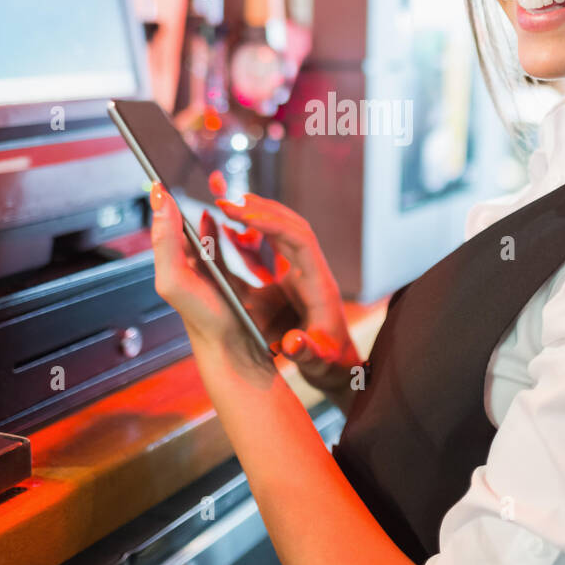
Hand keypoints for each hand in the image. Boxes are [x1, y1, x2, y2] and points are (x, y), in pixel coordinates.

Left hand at [148, 180, 272, 373]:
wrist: (237, 347)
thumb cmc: (203, 318)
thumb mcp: (174, 279)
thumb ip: (164, 240)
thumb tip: (159, 197)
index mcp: (171, 259)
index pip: (162, 217)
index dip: (160, 193)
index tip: (159, 168)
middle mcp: (185, 261)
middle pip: (177, 219)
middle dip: (178, 193)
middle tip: (177, 167)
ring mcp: (204, 266)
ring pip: (196, 228)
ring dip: (197, 207)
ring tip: (201, 185)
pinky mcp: (225, 273)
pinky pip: (218, 241)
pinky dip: (217, 227)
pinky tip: (217, 218)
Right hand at [201, 170, 362, 395]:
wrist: (338, 364)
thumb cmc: (329, 361)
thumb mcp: (318, 360)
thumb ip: (305, 351)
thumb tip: (292, 344)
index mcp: (319, 283)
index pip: (300, 239)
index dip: (273, 224)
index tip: (245, 214)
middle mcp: (312, 270)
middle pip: (290, 226)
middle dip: (260, 210)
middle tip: (227, 200)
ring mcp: (303, 271)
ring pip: (282, 231)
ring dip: (257, 215)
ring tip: (227, 205)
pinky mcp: (292, 278)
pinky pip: (273, 247)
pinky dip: (253, 235)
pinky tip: (232, 229)